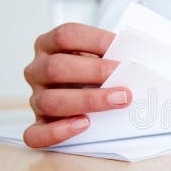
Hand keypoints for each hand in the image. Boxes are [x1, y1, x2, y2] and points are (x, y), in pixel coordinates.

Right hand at [22, 23, 131, 147]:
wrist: (86, 96)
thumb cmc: (94, 73)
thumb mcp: (98, 57)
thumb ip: (110, 56)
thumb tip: (134, 60)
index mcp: (48, 46)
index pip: (65, 36)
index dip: (94, 39)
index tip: (119, 46)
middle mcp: (37, 71)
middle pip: (55, 67)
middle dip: (94, 71)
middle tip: (122, 75)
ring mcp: (36, 99)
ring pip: (50, 101)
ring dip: (88, 100)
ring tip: (118, 100)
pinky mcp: (38, 125)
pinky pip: (37, 134)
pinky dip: (59, 131)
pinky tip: (84, 125)